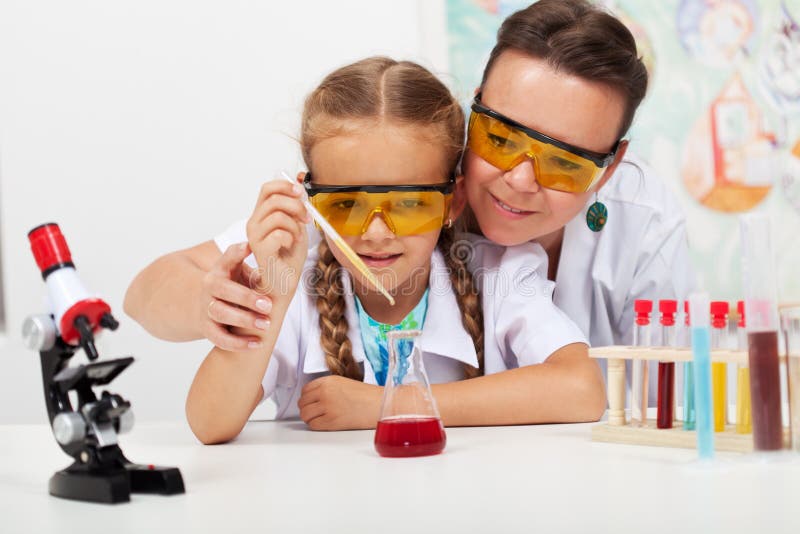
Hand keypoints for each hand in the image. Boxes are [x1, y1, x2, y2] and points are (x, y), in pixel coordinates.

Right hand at [201, 242, 272, 351]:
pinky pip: (219, 338)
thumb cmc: (233, 283)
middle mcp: (209, 288)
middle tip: (269, 305)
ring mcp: (206, 308)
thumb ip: (247, 258)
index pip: (226, 261)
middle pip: (223, 290)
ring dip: (244, 319)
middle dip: (246, 298)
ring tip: (266, 325)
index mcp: (219, 270)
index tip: (253, 254)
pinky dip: (238, 343)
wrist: (208, 305)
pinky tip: (258, 343)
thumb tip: (256, 243)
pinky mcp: (207, 328)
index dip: (237, 256)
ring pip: (220, 314)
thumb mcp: (238, 268)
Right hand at [246, 180, 309, 300]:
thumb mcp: (297, 226)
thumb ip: (296, 207)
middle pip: (274, 198)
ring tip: (297, 238)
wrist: (285, 282)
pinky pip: (279, 233)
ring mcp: (254, 236)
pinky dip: (291, 237)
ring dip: (295, 226)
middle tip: (306, 219)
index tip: (301, 193)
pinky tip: (291, 245)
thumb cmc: (290, 256)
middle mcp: (254, 223)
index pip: (268, 188)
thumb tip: (299, 182)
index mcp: (261, 215)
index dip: (286, 186)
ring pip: (278, 215)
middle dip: (297, 206)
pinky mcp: (260, 249)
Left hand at [297, 376, 382, 430]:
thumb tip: (313, 398)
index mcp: (328, 381)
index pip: (305, 390)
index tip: (311, 402)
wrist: (378, 405)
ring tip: (320, 418)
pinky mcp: (331, 420)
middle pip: (302, 403)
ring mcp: (327, 406)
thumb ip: (327, 388)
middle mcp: (325, 392)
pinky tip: (325, 423)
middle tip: (315, 412)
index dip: (307, 398)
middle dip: (307, 408)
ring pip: (305, 415)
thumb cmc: (366, 395)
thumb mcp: (343, 383)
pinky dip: (316, 425)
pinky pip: (313, 425)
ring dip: (310, 418)